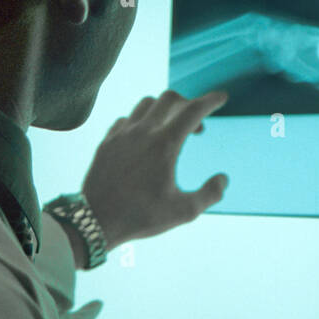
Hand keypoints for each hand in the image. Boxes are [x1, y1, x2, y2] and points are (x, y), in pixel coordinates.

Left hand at [80, 90, 230, 250]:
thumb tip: (223, 179)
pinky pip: (126, 119)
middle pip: (169, 98)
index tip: (221, 97)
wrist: (95, 221)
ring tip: (171, 129)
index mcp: (164, 144)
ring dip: (164, 109)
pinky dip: (141, 121)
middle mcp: (143, 132)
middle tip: (196, 126)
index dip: (210, 101)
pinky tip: (144, 138)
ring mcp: (121, 134)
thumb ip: (210, 194)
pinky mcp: (106, 142)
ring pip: (146, 104)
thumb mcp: (184, 212)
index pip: (193, 110)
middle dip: (188, 104)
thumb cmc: (141, 216)